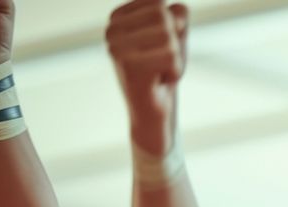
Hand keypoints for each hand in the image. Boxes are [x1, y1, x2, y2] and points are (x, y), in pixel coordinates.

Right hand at [105, 0, 187, 152]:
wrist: (151, 114)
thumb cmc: (162, 75)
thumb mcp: (173, 38)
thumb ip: (176, 17)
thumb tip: (176, 9)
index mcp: (118, 17)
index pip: (161, 3)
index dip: (174, 27)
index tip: (161, 48)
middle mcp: (111, 30)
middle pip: (164, 16)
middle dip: (174, 43)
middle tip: (162, 64)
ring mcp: (117, 48)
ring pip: (168, 36)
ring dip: (175, 58)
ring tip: (160, 72)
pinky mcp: (129, 67)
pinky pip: (171, 56)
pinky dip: (175, 71)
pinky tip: (160, 81)